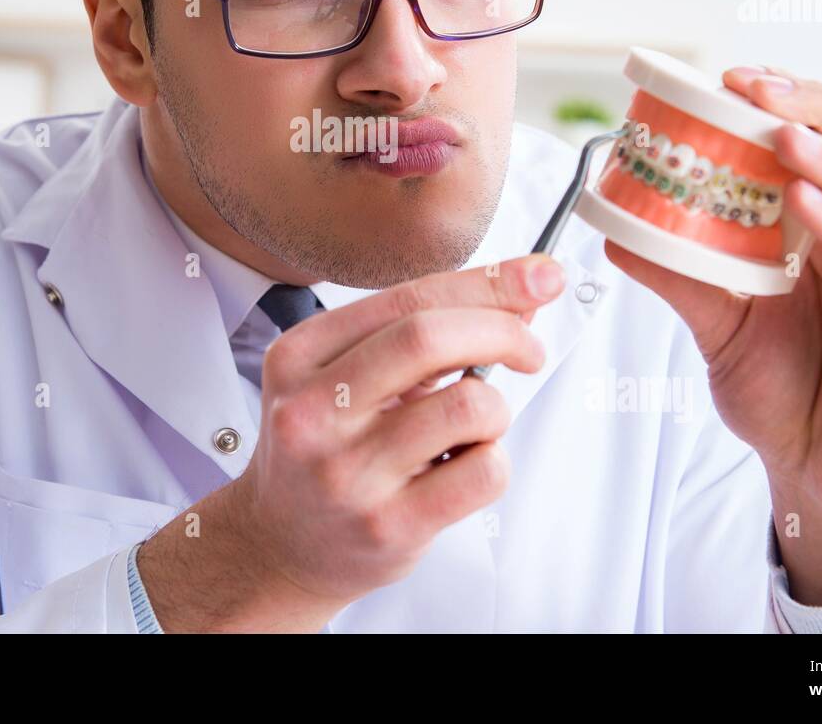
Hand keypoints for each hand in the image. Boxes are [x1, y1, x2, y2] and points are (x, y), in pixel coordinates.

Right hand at [137, 253, 565, 631]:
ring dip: (496, 407)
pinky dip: (494, 460)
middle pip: (430, 338)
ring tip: (475, 426)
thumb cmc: (328, 447)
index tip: (539, 277)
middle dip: (503, 330)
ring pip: (469, 407)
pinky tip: (463, 467)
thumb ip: (416, 333)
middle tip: (529, 349)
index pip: (409, 299)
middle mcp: (313, 411)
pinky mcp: (389, 526)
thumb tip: (521, 294)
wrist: (281, 543)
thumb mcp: (341, 375)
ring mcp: (349, 473)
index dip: (487, 283)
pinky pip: (484, 472)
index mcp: (299, 356)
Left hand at [604, 64, 821, 604]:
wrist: (815, 477)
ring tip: (777, 134)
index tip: (727, 80)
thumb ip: (676, 272)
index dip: (785, 101)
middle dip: (810, 105)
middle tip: (750, 88)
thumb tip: (615, 228)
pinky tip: (805, 204)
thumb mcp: (715, 322)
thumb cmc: (782, 394)